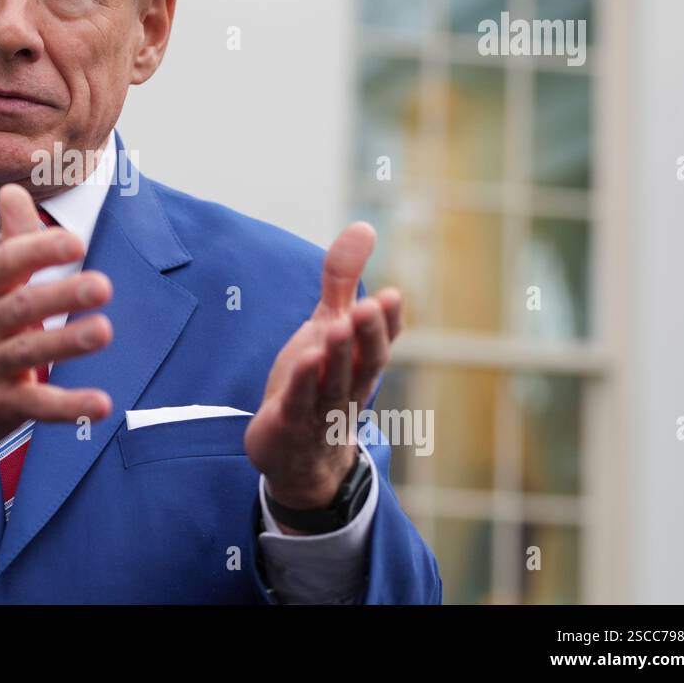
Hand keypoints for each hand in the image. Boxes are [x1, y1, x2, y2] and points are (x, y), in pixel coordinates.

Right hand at [0, 183, 113, 502]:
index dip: (39, 251)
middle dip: (61, 293)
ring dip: (67, 342)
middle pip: (21, 306)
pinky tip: (101, 403)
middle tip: (103, 285)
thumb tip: (13, 190)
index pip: (6, 264)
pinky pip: (38, 405)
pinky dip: (70, 407)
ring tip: (103, 331)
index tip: (75, 241)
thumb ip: (10, 243)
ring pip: (29, 353)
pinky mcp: (2, 405)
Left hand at [244, 222, 402, 527]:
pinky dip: (305, 384)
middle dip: (370, 333)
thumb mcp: (328, 325)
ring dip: (340, 355)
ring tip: (340, 324)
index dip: (388, 322)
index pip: (381, 342)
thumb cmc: (317, 380)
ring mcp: (321, 410)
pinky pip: (300, 404)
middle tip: (374, 304)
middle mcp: (349, 387)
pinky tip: (306, 359)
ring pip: (335, 383)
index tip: (393, 294)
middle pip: (366, 362)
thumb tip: (365, 226)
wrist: (298, 456)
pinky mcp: (291, 424)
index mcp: (361, 362)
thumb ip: (342, 280)